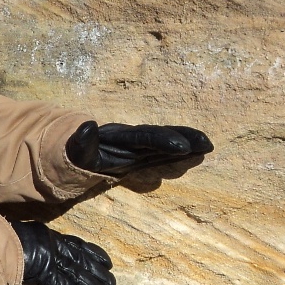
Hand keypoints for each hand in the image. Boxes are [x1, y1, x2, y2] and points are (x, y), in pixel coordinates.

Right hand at [10, 221, 115, 284]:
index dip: (93, 254)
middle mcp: (53, 244)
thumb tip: (35, 260)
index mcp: (47, 236)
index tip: (107, 262)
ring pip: (77, 273)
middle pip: (82, 259)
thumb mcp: (20, 242)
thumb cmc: (0, 240)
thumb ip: (31, 251)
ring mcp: (49, 257)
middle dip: (98, 272)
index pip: (76, 245)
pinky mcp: (44, 270)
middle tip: (112, 284)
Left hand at [66, 121, 212, 174]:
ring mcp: (141, 148)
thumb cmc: (78, 151)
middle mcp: (135, 139)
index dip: (162, 140)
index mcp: (120, 137)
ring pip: (167, 145)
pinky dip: (181, 156)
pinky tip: (198, 156)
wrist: (80, 149)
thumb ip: (82, 142)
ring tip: (208, 147)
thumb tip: (87, 127)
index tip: (181, 146)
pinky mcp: (144, 157)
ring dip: (188, 146)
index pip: (144, 137)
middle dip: (184, 138)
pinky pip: (165, 156)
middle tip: (206, 144)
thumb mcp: (76, 150)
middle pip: (161, 137)